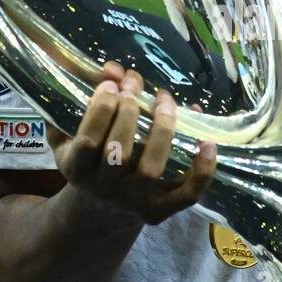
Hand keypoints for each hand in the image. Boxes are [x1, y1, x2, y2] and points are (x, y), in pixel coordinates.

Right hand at [50, 64, 215, 224]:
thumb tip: (113, 69)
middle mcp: (104, 190)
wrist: (101, 210)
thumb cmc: (88, 161)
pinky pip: (186, 195)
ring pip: (150, 170)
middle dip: (129, 113)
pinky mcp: (160, 212)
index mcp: (77, 171)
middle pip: (118, 154)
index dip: (100, 111)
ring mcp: (133, 203)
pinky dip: (201, 171)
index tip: (112, 85)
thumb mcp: (73, 135)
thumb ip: (85, 101)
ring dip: (161, 131)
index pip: (88, 142)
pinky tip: (208, 143)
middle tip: (135, 85)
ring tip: (164, 99)